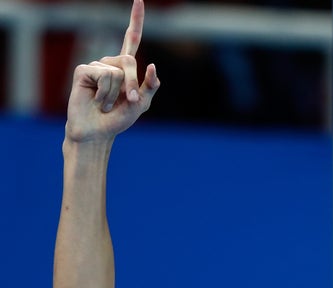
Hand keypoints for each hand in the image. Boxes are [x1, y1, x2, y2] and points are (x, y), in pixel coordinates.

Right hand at [65, 0, 158, 143]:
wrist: (97, 132)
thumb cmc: (119, 118)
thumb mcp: (142, 104)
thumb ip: (151, 86)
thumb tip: (151, 65)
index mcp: (125, 68)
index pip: (131, 39)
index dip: (135, 21)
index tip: (138, 0)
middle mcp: (110, 63)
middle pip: (129, 60)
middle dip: (133, 84)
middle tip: (127, 102)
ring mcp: (96, 65)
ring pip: (118, 72)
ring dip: (117, 93)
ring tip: (107, 103)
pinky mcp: (83, 71)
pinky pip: (104, 76)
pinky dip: (105, 93)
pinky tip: (97, 100)